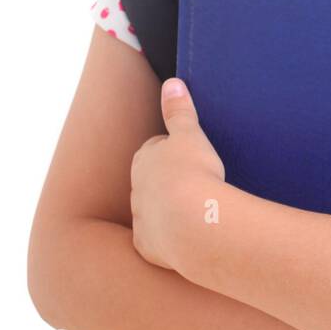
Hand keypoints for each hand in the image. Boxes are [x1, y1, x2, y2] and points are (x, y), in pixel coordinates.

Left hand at [130, 77, 225, 273]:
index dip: (172, 152)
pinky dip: (169, 239)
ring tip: (194, 212)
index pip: (154, 150)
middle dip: (167, 182)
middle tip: (194, 183)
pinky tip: (188, 236)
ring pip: (152, 212)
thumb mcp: (190, 135)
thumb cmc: (193, 173)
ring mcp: (141, 219)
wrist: (193, 224)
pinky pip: (157, 241)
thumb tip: (171, 83)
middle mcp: (136, 189)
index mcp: (144, 159)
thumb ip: (179, 109)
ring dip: (168, 211)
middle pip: (150, 182)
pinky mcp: (148, 247)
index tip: (189, 157)